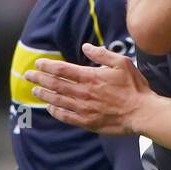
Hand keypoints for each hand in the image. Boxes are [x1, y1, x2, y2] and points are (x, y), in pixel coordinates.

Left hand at [26, 45, 152, 133]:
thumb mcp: (122, 63)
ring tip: (35, 90)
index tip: (38, 63)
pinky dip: (55, 112)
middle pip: (55, 85)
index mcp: (90, 77)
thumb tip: (85, 47)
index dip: (47, 66)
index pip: (61, 70)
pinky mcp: (87, 122)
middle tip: (28, 75)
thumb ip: (102, 54)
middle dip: (39, 79)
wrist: (142, 112)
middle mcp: (83, 93)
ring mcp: (84, 109)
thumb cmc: (134, 87)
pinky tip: (50, 108)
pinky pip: (66, 117)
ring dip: (44, 94)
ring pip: (57, 101)